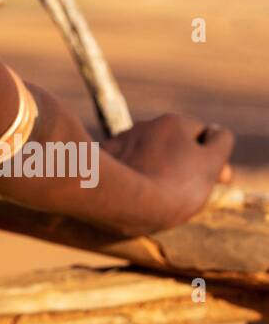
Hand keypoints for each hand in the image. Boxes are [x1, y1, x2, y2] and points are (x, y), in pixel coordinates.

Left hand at [103, 114, 233, 229]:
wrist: (124, 201)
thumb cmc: (174, 185)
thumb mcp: (209, 164)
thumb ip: (219, 144)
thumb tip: (218, 133)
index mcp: (174, 122)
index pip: (203, 133)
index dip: (213, 157)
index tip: (216, 179)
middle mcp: (146, 125)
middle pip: (175, 143)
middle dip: (184, 163)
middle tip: (188, 192)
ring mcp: (122, 140)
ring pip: (150, 154)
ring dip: (158, 168)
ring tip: (160, 196)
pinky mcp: (104, 157)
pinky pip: (126, 163)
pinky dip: (132, 174)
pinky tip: (136, 192)